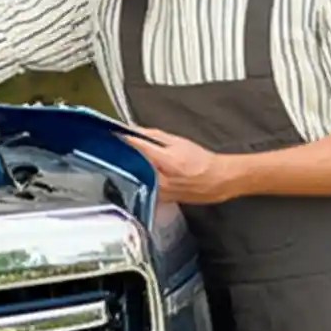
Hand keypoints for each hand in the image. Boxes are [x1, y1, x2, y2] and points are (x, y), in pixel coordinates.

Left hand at [120, 127, 239, 203]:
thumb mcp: (178, 142)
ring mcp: (158, 192)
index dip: (123, 139)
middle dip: (122, 155)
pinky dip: (136, 179)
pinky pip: (141, 187)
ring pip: (134, 178)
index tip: (113, 133)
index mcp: (165, 161)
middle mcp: (160, 179)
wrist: (217, 181)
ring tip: (121, 158)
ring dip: (127, 168)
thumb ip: (154, 136)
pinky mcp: (159, 199)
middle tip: (113, 145)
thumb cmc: (200, 160)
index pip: (137, 147)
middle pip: (131, 165)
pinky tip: (134, 172)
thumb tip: (134, 131)